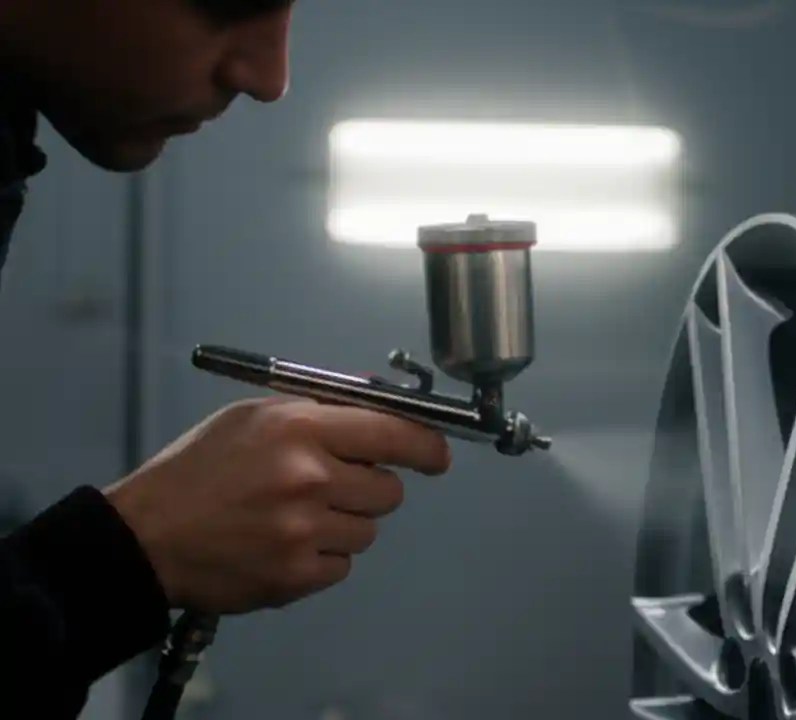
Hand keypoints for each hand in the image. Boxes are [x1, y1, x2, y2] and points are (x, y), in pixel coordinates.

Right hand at [102, 396, 451, 614]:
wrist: (144, 538)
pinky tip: (284, 545)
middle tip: (329, 488)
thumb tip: (382, 401)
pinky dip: (323, 558)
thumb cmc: (197, 470)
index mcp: (300, 429)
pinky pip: (343, 565)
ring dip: (344, 525)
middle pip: (389, 490)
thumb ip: (320, 409)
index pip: (393, 434)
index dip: (426, 447)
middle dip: (368, 489)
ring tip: (295, 518)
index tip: (437, 456)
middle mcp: (310, 478)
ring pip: (369, 530)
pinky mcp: (296, 576)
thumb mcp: (252, 417)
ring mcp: (304, 531)